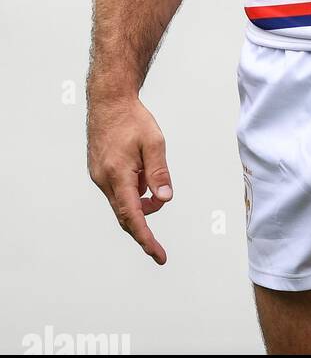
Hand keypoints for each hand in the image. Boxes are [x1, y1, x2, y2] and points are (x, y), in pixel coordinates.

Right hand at [87, 92, 172, 264]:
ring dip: (141, 200)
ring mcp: (99, 178)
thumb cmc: (133, 120)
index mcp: (118, 175)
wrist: (108, 102)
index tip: (158, 255)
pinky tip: (139, 168)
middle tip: (159, 248)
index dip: (146, 238)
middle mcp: (104, 181)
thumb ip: (159, 172)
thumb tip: (165, 198)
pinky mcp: (99, 173)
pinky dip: (133, 190)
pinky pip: (119, 192)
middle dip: (145, 228)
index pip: (133, 216)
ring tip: (150, 170)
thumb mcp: (154, 142)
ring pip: (123, 203)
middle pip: (127, 216)